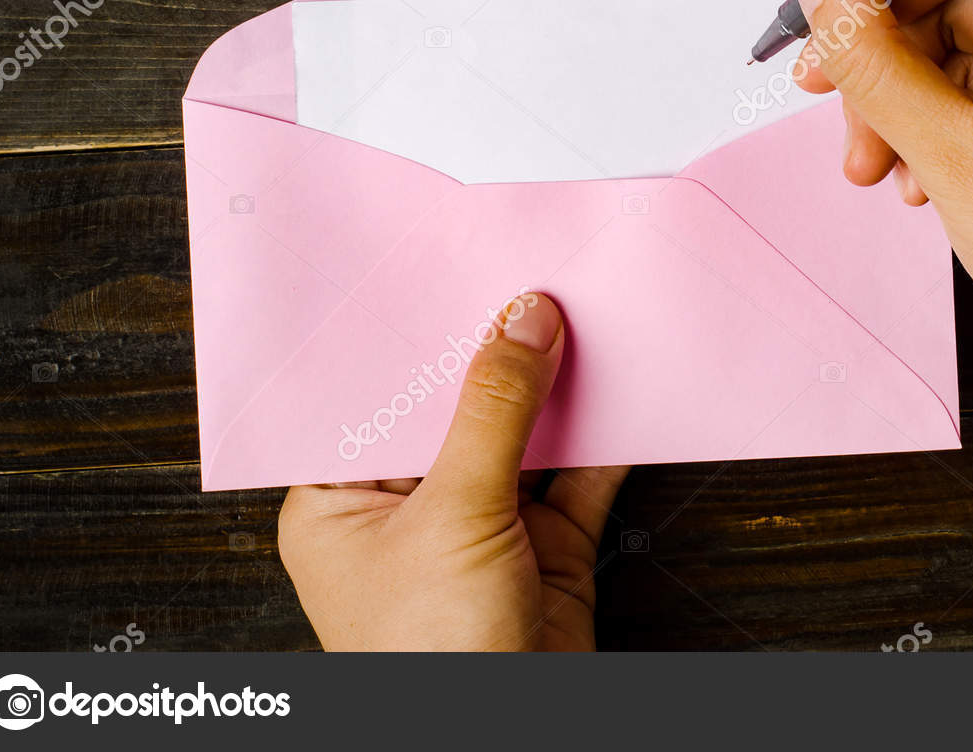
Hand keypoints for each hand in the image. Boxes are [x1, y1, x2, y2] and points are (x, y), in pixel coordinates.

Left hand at [279, 294, 627, 650]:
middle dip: (501, 351)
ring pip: (525, 437)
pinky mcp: (548, 549)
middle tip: (538, 274)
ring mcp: (482, 528)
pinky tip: (631, 383)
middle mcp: (409, 507)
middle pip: (459, 408)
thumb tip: (524, 318)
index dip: (420, 332)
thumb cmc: (432, 655)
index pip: (379, 393)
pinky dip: (607, 436)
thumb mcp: (454, 513)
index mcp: (341, 499)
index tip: (459, 268)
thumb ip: (495, 409)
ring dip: (561, 387)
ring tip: (593, 308)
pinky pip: (579, 477)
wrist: (510, 749)